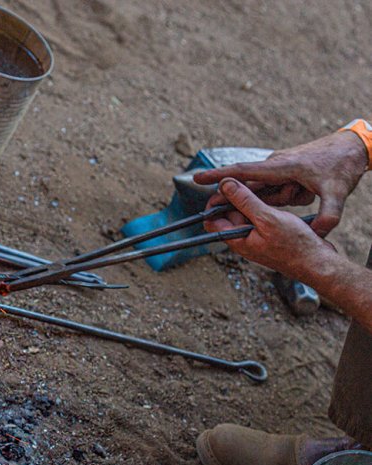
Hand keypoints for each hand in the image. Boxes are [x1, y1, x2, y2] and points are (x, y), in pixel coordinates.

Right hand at [194, 131, 367, 235]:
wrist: (352, 147)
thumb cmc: (341, 164)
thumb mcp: (338, 192)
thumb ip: (328, 215)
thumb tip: (320, 232)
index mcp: (280, 167)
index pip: (242, 172)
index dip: (218, 176)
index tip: (196, 178)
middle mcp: (274, 166)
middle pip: (256, 189)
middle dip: (261, 198)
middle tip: (257, 204)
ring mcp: (279, 168)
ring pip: (271, 192)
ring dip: (289, 197)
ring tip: (309, 191)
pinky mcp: (284, 171)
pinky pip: (279, 189)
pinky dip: (291, 195)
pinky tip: (309, 190)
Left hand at [205, 178, 336, 281]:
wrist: (319, 264)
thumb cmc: (296, 247)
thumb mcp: (268, 219)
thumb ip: (245, 202)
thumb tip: (225, 185)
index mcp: (237, 239)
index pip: (212, 220)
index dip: (214, 202)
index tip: (225, 187)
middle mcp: (243, 239)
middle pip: (227, 214)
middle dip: (233, 197)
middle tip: (247, 182)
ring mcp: (256, 237)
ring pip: (245, 213)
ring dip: (250, 200)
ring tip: (262, 187)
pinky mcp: (268, 235)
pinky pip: (259, 217)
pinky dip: (262, 206)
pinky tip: (274, 198)